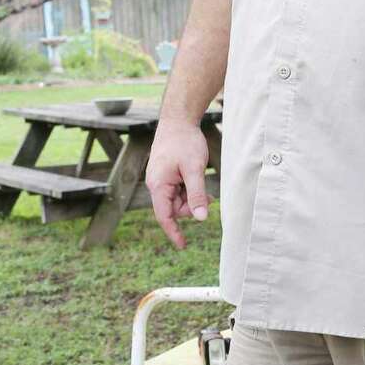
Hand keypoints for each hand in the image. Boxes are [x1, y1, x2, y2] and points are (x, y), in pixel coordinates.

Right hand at [146, 120, 211, 248]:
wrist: (178, 119)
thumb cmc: (184, 142)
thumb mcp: (194, 169)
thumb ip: (197, 195)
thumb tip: (201, 219)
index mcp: (158, 185)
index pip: (164, 216)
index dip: (174, 232)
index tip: (183, 246)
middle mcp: (156, 184)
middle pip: (175, 208)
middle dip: (191, 206)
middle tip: (208, 197)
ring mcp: (161, 179)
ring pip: (179, 198)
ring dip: (192, 196)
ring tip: (201, 180)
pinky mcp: (167, 174)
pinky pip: (179, 189)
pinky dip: (190, 188)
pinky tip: (196, 176)